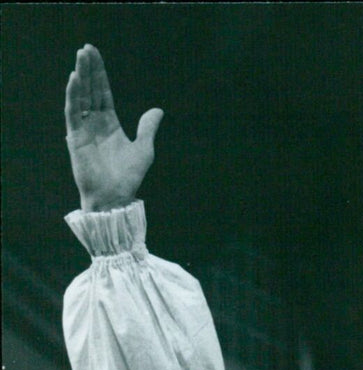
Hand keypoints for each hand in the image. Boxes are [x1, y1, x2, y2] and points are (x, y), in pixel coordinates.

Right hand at [65, 45, 162, 211]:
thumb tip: (158, 110)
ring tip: (80, 57)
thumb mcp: (144, 149)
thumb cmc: (128, 178)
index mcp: (110, 123)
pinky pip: (73, 113)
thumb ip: (148, 129)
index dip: (99, 74)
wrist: (116, 197)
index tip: (94, 54)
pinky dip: (73, 96)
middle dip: (88, 69)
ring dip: (80, 77)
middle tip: (86, 48)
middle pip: (91, 90)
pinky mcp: (75, 138)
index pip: (102, 92)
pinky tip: (74, 80)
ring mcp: (84, 129)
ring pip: (81, 97)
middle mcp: (95, 123)